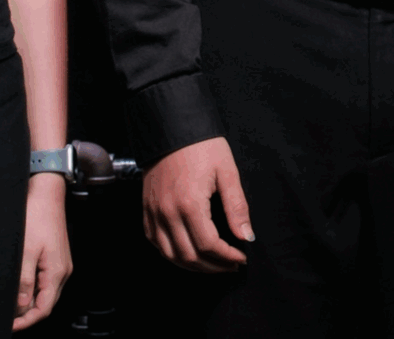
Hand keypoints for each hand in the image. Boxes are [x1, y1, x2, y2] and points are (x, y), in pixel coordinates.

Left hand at [13, 175, 72, 329]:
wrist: (46, 194)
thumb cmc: (36, 217)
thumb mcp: (24, 251)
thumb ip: (24, 281)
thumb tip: (22, 306)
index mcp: (56, 272)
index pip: (44, 308)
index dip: (26, 321)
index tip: (9, 327)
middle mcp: (62, 271)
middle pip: (46, 303)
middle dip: (27, 315)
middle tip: (6, 319)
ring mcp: (60, 264)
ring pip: (45, 293)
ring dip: (29, 302)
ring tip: (10, 305)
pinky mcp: (55, 258)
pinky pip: (45, 281)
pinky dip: (32, 290)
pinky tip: (20, 288)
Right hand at [141, 136, 253, 272]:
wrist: (172, 127)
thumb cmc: (202, 146)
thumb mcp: (227, 172)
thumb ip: (237, 207)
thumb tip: (246, 236)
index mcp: (189, 204)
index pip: (209, 245)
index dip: (227, 256)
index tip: (242, 258)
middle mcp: (167, 213)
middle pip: (189, 256)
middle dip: (213, 266)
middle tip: (231, 265)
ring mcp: (154, 213)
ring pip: (170, 255)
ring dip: (193, 266)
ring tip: (213, 264)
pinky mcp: (146, 210)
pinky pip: (156, 243)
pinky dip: (172, 254)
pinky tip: (189, 253)